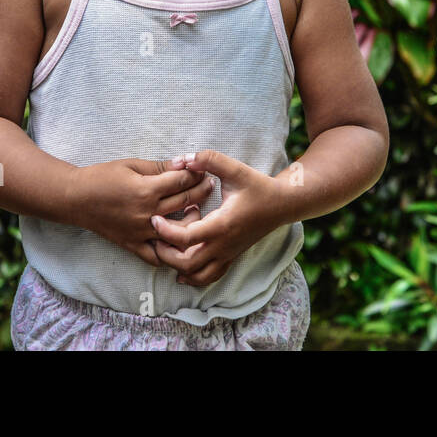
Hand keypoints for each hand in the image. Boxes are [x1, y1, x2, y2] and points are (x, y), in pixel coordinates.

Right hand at [74, 157, 214, 269]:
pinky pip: (157, 256)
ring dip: (192, 218)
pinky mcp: (133, 245)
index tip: (203, 168)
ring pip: (178, 230)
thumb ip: (159, 167)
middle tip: (209, 184)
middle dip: (201, 190)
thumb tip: (183, 163)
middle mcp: (148, 213)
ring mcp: (141, 232)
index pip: (182, 180)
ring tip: (197, 208)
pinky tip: (180, 241)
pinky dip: (170, 251)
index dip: (196, 172)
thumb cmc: (102, 177)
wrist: (76, 199)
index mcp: (146, 190)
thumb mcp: (131, 165)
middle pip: (185, 201)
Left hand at [148, 149, 287, 286]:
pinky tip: (181, 269)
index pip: (186, 238)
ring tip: (166, 249)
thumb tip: (184, 159)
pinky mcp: (230, 257)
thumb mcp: (235, 169)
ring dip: (176, 267)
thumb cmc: (258, 186)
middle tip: (155, 236)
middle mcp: (223, 245)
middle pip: (185, 264)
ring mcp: (227, 254)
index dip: (165, 231)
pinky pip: (208, 277)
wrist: (282, 204)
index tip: (154, 218)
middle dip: (165, 254)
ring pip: (195, 275)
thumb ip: (209, 160)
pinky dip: (191, 276)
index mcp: (222, 225)